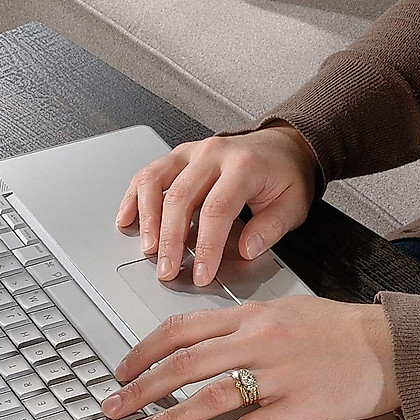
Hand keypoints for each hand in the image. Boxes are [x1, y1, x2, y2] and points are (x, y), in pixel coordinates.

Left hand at [102, 298, 398, 419]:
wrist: (394, 345)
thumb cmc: (340, 331)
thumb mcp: (285, 311)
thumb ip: (242, 325)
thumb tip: (198, 340)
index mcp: (251, 315)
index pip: (181, 329)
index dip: (144, 351)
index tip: (122, 371)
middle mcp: (259, 340)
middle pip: (185, 364)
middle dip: (142, 388)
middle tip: (114, 407)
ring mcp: (279, 373)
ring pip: (211, 395)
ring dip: (170, 417)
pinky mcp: (301, 404)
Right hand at [115, 125, 317, 286]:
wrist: (283, 146)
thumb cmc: (285, 176)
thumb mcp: (292, 205)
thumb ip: (270, 229)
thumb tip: (246, 249)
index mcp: (244, 166)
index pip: (217, 210)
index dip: (206, 246)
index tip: (200, 273)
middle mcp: (213, 154)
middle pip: (180, 198)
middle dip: (170, 240)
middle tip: (166, 271)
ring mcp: (192, 153)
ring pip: (157, 182)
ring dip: (148, 219)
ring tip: (148, 249)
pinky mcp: (178, 157)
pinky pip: (148, 174)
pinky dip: (134, 197)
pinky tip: (127, 219)